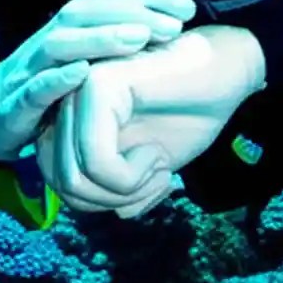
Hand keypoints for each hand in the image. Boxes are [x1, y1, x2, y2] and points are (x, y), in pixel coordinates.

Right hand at [0, 0, 195, 161]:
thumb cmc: (53, 84)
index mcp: (72, 25)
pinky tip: (83, 73)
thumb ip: (120, 38)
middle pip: (85, 10)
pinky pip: (35, 87)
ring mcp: (31, 68)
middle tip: (172, 25)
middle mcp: (52, 38)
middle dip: (130, 12)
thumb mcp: (88, 57)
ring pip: (60, 42)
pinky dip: (57, 78)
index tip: (187, 9)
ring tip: (137, 38)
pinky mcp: (17, 103)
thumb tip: (173, 24)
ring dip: (99, 37)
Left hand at [35, 25, 265, 216]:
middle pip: (60, 184)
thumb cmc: (190, 111)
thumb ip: (120, 188)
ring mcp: (76, 89)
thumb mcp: (148, 165)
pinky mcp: (97, 86)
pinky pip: (95, 160)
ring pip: (72, 178)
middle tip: (155, 181)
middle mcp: (62, 101)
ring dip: (125, 190)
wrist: (227, 69)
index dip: (102, 202)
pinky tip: (158, 154)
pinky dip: (131, 176)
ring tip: (158, 166)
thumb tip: (118, 213)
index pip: (56, 181)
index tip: (146, 186)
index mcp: (69, 118)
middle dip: (112, 201)